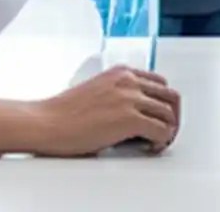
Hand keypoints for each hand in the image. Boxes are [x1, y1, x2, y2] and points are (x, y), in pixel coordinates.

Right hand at [30, 65, 180, 155]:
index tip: (159, 114)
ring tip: (158, 141)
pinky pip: (162, 131)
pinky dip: (162, 141)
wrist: (46, 122)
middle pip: (170, 95)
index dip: (163, 101)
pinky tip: (151, 147)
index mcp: (121, 72)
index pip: (159, 82)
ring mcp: (130, 99)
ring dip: (168, 129)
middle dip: (172, 114)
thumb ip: (119, 94)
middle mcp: (129, 81)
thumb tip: (136, 112)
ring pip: (169, 113)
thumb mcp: (97, 90)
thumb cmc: (64, 112)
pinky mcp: (129, 119)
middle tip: (166, 129)